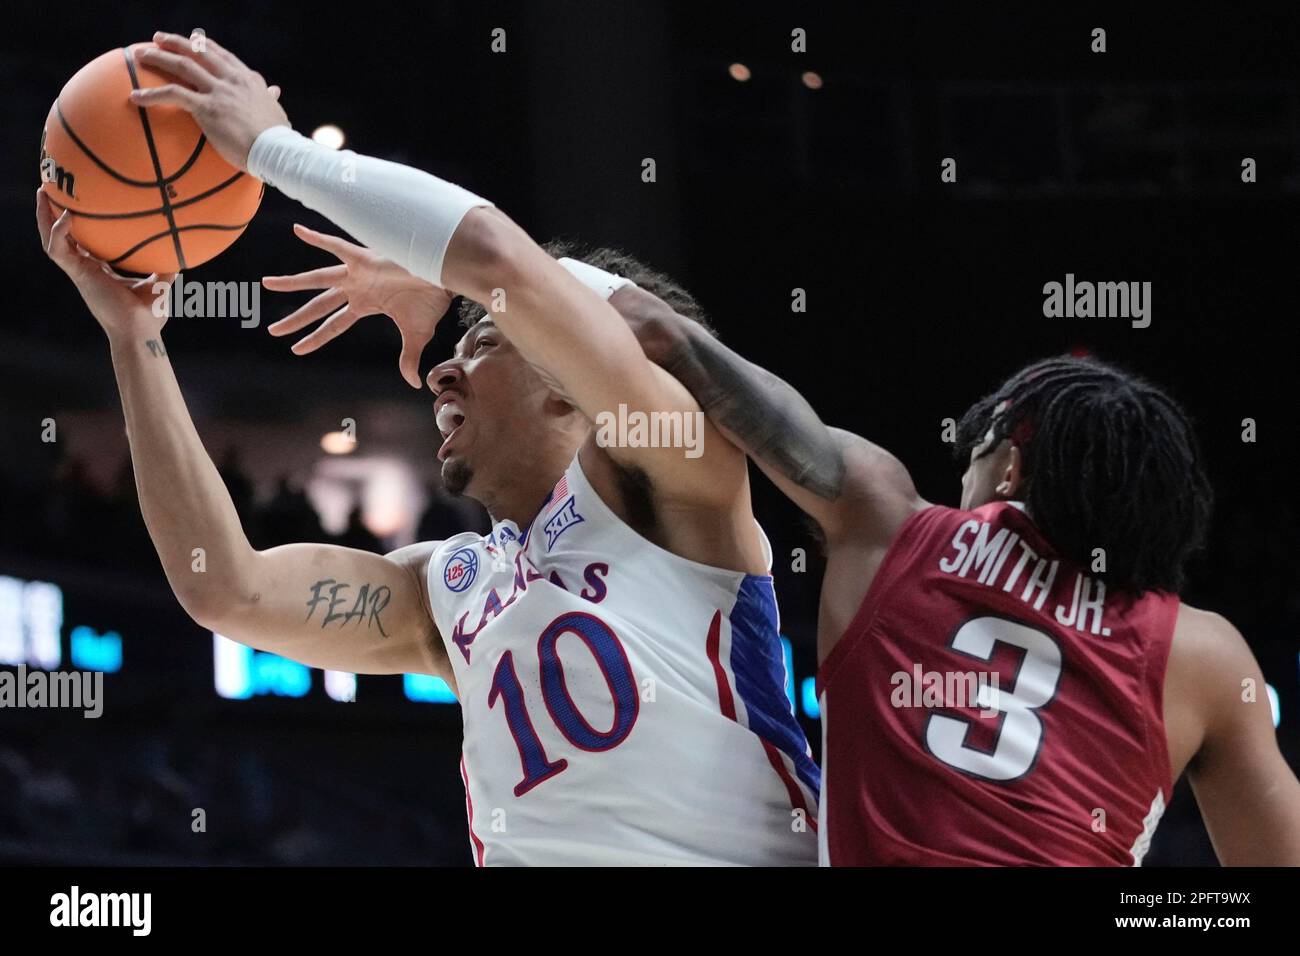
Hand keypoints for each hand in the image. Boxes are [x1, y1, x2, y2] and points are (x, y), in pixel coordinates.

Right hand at [36, 190, 174, 340]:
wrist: (140, 332)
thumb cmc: (148, 317)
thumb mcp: (158, 286)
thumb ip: (165, 269)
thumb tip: (180, 254)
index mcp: (99, 271)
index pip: (82, 244)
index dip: (76, 228)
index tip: (76, 208)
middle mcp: (85, 269)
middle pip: (61, 237)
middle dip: (51, 215)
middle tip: (49, 190)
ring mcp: (79, 272)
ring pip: (51, 240)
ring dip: (44, 217)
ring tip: (43, 193)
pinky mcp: (78, 275)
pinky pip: (58, 250)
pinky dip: (58, 233)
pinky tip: (66, 216)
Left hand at [129, 31, 288, 170]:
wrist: (278, 150)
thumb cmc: (279, 138)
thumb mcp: (277, 112)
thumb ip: (271, 99)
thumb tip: (275, 91)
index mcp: (247, 80)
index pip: (222, 55)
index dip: (205, 45)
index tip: (193, 39)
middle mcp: (231, 80)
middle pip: (198, 52)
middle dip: (175, 43)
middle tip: (157, 39)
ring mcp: (218, 92)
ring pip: (182, 66)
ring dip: (158, 58)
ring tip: (140, 56)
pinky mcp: (207, 108)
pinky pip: (174, 95)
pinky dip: (152, 95)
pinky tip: (135, 97)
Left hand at [262, 225, 455, 387]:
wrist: (445, 278)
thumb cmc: (433, 300)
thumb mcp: (417, 334)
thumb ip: (408, 358)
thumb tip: (413, 383)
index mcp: (366, 304)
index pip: (334, 325)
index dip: (315, 337)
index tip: (296, 349)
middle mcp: (357, 287)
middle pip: (319, 305)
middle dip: (296, 319)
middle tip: (272, 330)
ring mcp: (358, 272)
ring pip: (318, 279)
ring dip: (292, 283)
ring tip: (267, 285)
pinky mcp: (365, 258)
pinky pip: (337, 245)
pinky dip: (317, 238)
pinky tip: (298, 230)